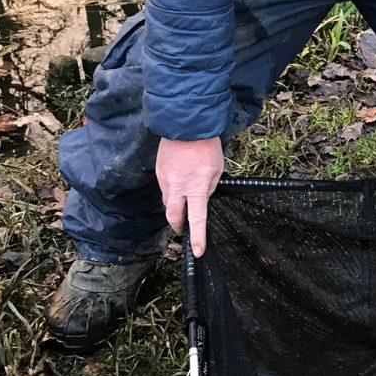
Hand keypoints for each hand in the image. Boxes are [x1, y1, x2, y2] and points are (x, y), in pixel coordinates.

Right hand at [155, 136, 224, 257]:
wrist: (186, 125)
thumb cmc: (206, 147)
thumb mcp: (217, 169)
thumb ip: (209, 188)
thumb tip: (201, 198)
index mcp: (196, 187)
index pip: (196, 219)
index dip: (197, 237)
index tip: (197, 251)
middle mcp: (177, 187)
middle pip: (173, 217)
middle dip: (179, 226)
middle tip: (184, 229)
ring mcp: (165, 180)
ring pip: (167, 202)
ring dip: (175, 207)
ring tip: (184, 201)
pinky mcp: (159, 172)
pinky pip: (164, 188)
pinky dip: (172, 191)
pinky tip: (179, 182)